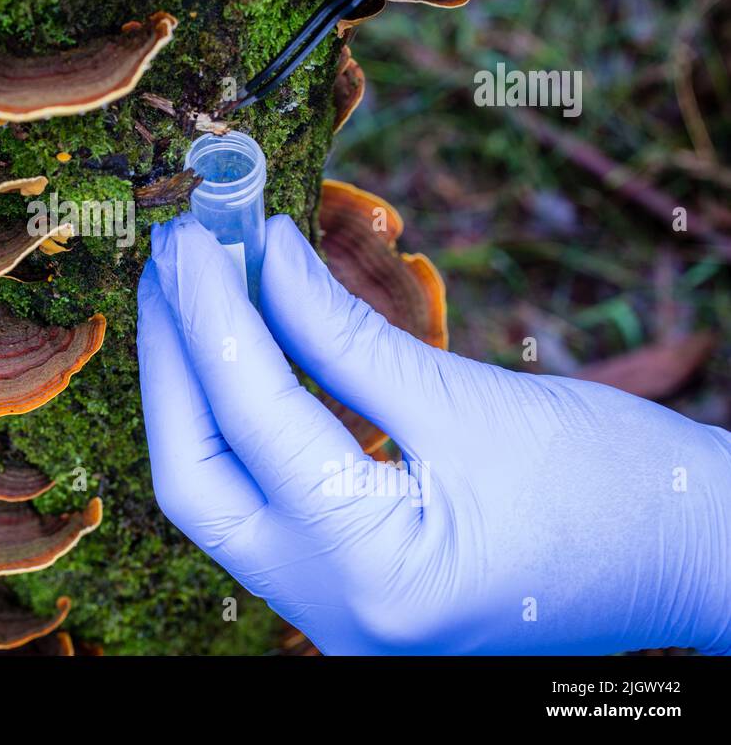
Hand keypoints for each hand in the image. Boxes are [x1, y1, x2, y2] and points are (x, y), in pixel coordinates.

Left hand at [137, 213, 730, 653]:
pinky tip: (236, 357)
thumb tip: (266, 257)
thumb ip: (344, 334)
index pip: (252, 419)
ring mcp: (335, 613)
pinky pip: (262, 506)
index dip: (216, 313)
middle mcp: (334, 612)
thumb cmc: (616, 488)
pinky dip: (242, 428)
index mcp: (373, 570)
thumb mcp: (469, 400)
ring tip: (191, 294)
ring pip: (219, 496)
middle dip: (173, 363)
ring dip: (197, 391)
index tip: (198, 235)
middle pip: (197, 478)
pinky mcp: (347, 591)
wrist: (695, 564)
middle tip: (170, 264)